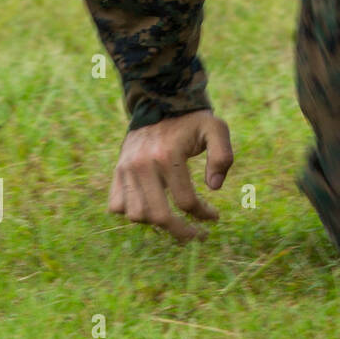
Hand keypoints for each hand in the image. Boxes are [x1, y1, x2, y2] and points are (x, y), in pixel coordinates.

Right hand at [107, 109, 232, 241]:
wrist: (161, 103)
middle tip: (196, 235)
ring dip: (157, 224)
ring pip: (136, 215)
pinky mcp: (117, 171)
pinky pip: (117, 205)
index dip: (203, 215)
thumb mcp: (216, 129)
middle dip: (181, 231)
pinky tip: (153, 210)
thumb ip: (222, 155)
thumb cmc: (193, 121)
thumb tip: (214, 187)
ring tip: (176, 222)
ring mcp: (126, 169)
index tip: (213, 218)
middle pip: (159, 216)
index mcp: (168, 156)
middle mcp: (142, 165)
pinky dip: (133, 213)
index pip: (186, 202)